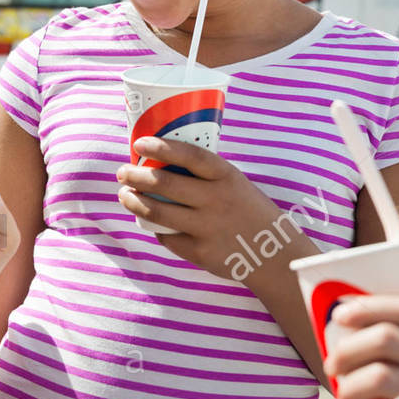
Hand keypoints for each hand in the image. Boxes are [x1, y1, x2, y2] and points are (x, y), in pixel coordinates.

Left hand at [115, 136, 305, 282]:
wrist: (275, 254)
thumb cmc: (249, 211)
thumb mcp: (235, 183)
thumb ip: (206, 175)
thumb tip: (163, 160)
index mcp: (226, 176)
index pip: (190, 155)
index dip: (163, 146)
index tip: (140, 143)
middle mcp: (217, 200)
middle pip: (166, 184)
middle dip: (136, 176)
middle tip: (122, 172)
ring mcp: (208, 228)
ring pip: (158, 212)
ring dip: (135, 201)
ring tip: (125, 194)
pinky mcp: (201, 252)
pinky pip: (168, 238)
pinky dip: (157, 229)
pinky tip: (151, 222)